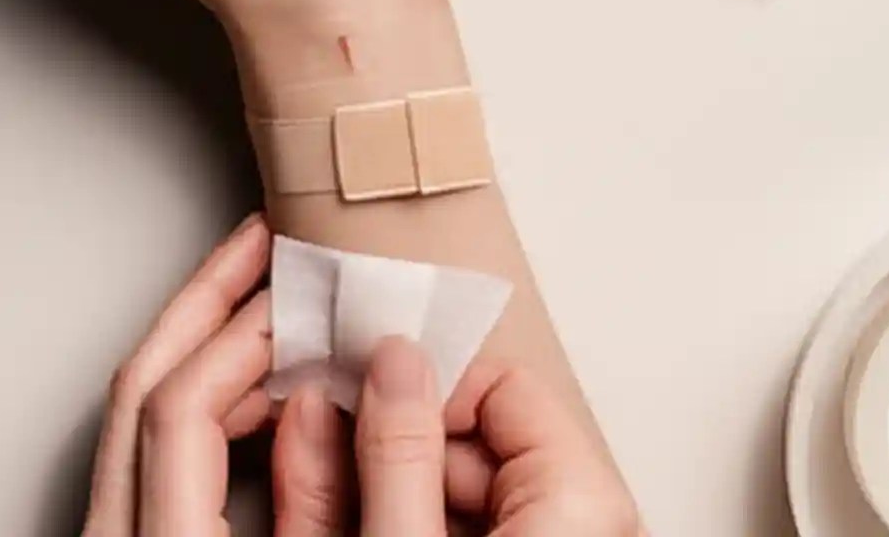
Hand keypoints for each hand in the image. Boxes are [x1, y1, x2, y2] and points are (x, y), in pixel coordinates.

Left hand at [80, 213, 346, 536]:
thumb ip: (336, 493)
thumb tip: (340, 392)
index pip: (179, 407)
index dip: (242, 331)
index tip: (297, 284)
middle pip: (140, 387)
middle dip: (210, 302)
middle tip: (262, 247)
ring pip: (138, 410)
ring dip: (210, 346)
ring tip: (277, 307)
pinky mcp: (137, 536)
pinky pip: (149, 443)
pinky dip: (207, 396)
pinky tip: (265, 386)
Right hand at [338, 337, 643, 535]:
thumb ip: (401, 455)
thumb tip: (392, 368)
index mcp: (580, 505)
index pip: (503, 385)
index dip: (425, 388)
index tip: (364, 397)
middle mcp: (573, 524)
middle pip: (470, 439)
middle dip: (388, 437)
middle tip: (321, 429)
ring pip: (443, 490)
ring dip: (368, 471)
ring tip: (308, 449)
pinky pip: (438, 526)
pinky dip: (377, 514)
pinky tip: (324, 495)